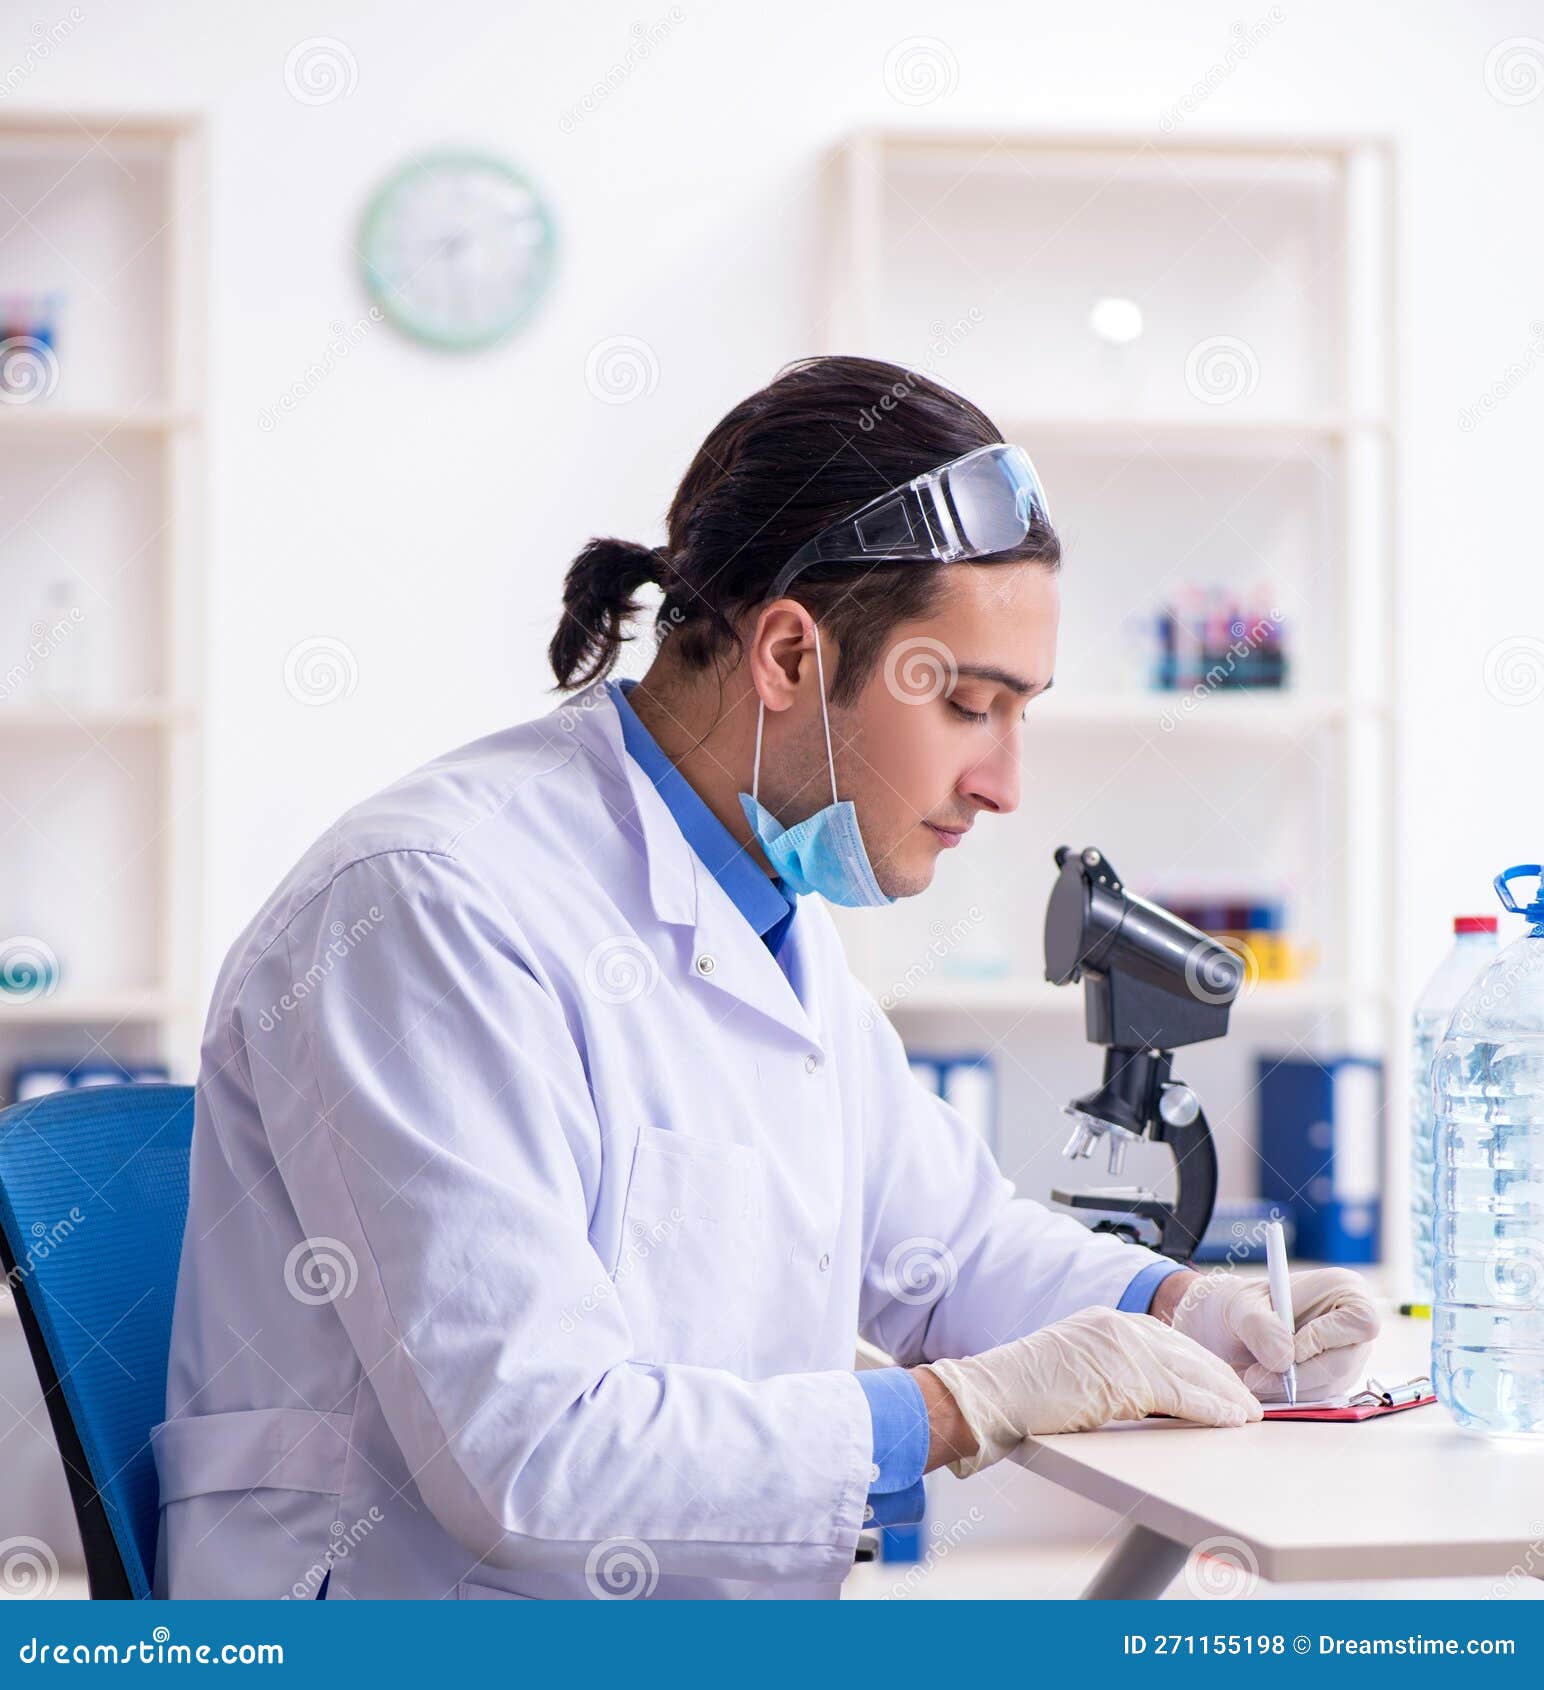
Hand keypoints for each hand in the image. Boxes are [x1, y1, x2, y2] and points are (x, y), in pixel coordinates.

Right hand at [921, 1304, 1261, 1477]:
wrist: (994, 1393)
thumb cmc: (1024, 1392)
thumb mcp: (1074, 1369)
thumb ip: (1110, 1371)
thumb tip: (1145, 1396)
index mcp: (1104, 1320)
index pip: (1167, 1337)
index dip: (1200, 1361)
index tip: (1221, 1380)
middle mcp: (1117, 1324)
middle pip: (1185, 1349)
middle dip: (1220, 1376)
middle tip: (1247, 1400)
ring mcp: (1121, 1347)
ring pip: (1190, 1370)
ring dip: (1225, 1394)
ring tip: (1248, 1414)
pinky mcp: (1124, 1376)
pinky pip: (1181, 1394)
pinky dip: (1211, 1409)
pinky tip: (1229, 1420)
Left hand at [1170, 1267, 1380, 1401]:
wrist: (1221, 1326)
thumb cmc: (1234, 1304)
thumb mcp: (1236, 1306)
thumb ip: (1258, 1326)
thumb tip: (1284, 1359)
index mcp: (1342, 1290)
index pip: (1360, 1322)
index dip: (1326, 1339)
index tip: (1289, 1347)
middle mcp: (1351, 1325)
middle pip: (1346, 1363)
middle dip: (1298, 1376)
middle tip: (1255, 1376)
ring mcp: (1345, 1355)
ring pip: (1331, 1387)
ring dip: (1288, 1389)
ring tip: (1252, 1374)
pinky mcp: (1331, 1380)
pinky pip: (1318, 1399)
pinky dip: (1287, 1396)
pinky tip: (1262, 1380)